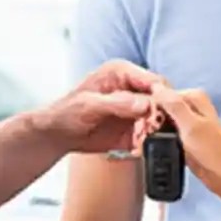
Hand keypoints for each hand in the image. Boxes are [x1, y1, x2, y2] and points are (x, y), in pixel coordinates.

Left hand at [35, 60, 166, 153]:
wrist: (57, 134)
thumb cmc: (67, 112)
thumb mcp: (89, 104)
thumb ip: (117, 102)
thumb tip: (144, 103)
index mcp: (123, 73)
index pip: (154, 81)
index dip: (162, 96)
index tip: (162, 112)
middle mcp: (134, 89)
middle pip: (162, 100)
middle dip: (163, 116)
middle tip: (156, 130)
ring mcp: (137, 110)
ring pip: (161, 119)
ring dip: (158, 131)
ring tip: (147, 139)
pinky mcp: (136, 129)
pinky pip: (152, 136)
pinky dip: (151, 142)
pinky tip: (142, 147)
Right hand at [150, 85, 220, 195]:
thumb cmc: (209, 151)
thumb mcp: (190, 125)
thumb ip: (174, 104)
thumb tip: (156, 86)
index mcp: (194, 96)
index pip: (161, 92)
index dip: (150, 104)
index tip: (141, 118)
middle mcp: (191, 103)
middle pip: (161, 103)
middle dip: (150, 115)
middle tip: (142, 130)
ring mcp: (188, 118)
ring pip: (161, 116)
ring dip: (152, 126)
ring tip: (145, 137)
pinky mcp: (184, 132)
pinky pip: (165, 128)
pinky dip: (158, 134)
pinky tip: (151, 142)